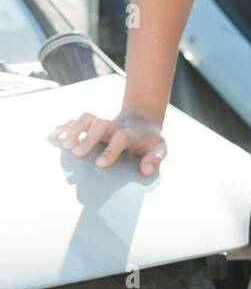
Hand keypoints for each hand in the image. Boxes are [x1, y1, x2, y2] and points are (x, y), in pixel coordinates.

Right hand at [48, 106, 166, 175]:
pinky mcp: (93, 124)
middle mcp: (114, 126)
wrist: (142, 120)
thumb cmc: (151, 140)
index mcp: (131, 134)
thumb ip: (155, 159)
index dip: (110, 150)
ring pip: (86, 118)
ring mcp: (102, 123)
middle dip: (87, 137)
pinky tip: (53, 135)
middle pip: (99, 124)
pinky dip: (64, 127)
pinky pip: (76, 121)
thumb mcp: (160, 148)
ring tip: (64, 146)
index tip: (100, 165)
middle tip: (77, 154)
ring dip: (74, 130)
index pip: (120, 138)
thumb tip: (145, 170)